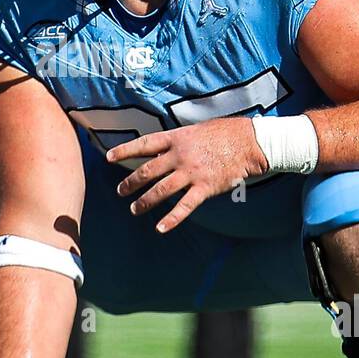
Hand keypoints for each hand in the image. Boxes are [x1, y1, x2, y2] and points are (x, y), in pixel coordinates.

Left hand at [106, 118, 268, 232]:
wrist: (250, 143)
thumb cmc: (224, 133)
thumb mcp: (196, 130)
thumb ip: (178, 140)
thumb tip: (164, 148)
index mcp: (176, 139)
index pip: (144, 145)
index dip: (125, 151)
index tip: (108, 158)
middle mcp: (180, 156)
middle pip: (147, 171)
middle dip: (131, 182)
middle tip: (121, 191)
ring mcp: (191, 172)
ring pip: (161, 190)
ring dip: (145, 201)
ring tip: (134, 209)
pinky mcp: (204, 188)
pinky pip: (184, 206)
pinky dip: (171, 218)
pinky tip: (160, 228)